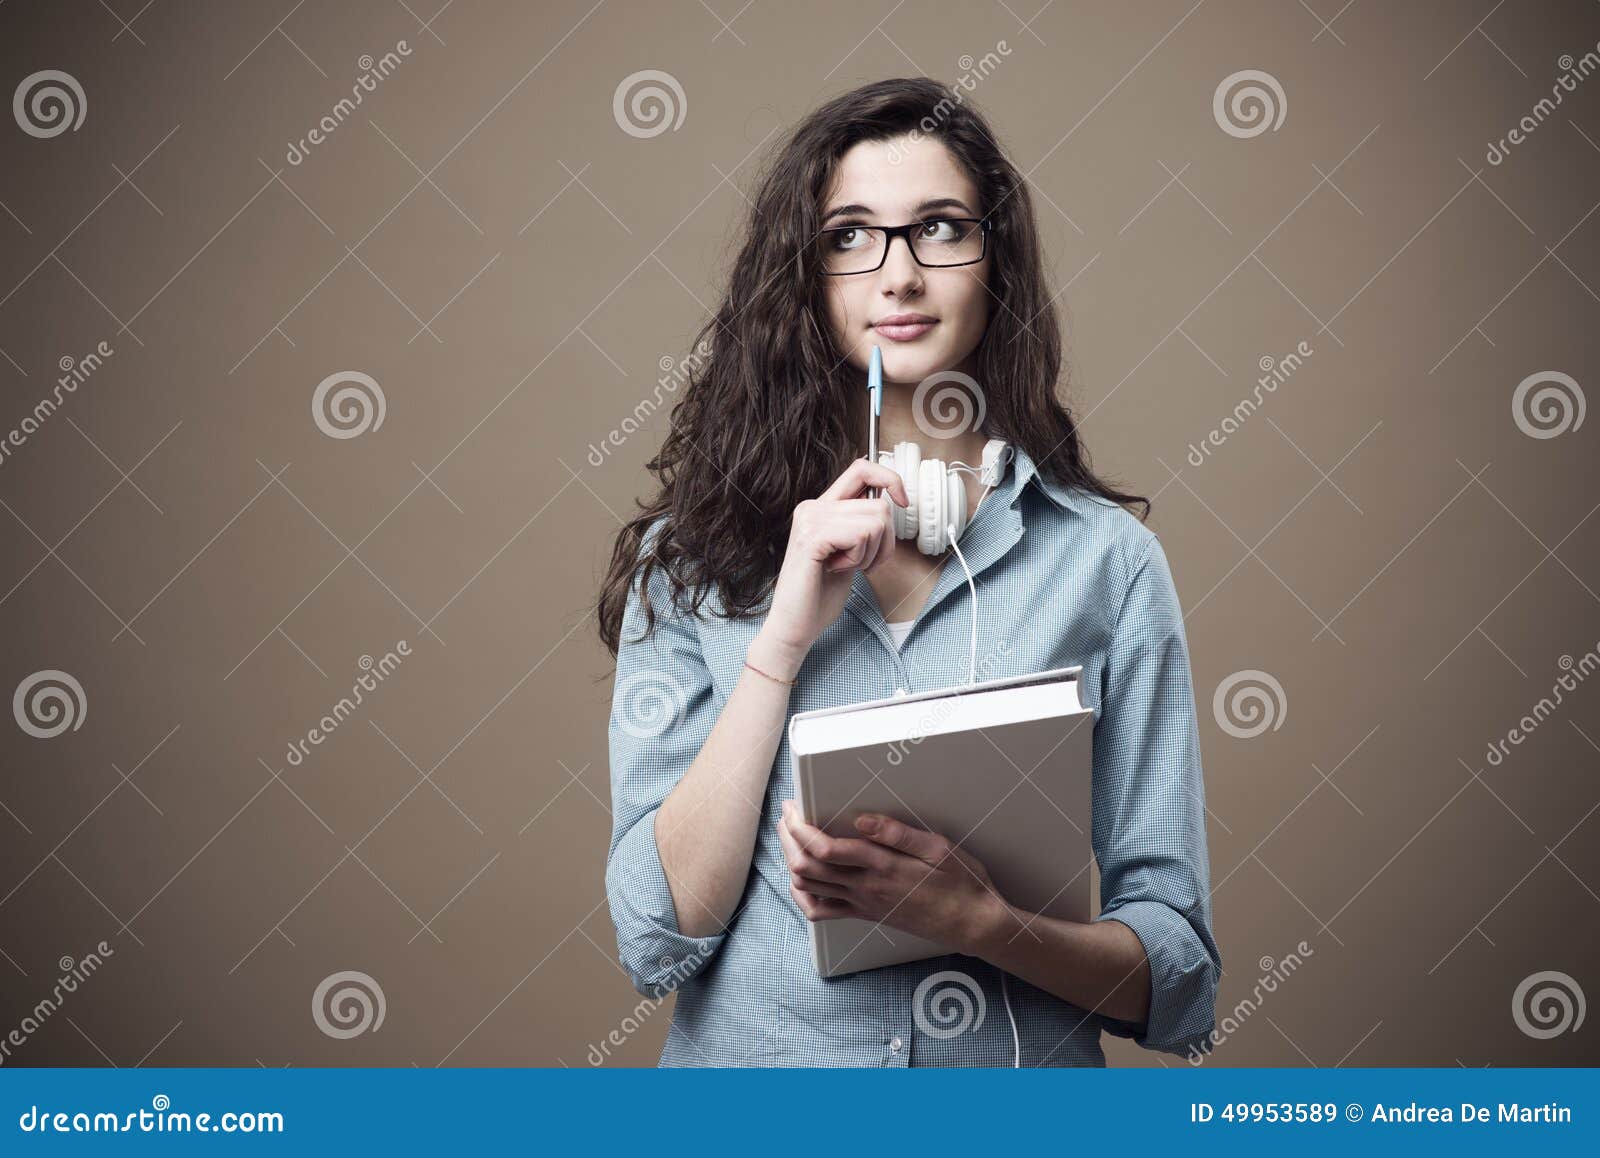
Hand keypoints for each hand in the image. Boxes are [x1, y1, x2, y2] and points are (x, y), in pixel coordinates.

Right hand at [749, 460, 908, 679]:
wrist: (795, 625)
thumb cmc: (819, 595)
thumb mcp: (850, 553)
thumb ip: (862, 526)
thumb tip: (889, 504)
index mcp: (821, 507)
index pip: (862, 468)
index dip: (889, 478)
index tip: (903, 502)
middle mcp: (813, 507)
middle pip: (878, 503)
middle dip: (885, 540)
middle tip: (864, 563)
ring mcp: (810, 520)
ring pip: (875, 519)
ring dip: (872, 552)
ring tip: (847, 567)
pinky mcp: (812, 538)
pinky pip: (862, 535)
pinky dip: (860, 558)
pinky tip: (837, 569)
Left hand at [777, 799, 1006, 953]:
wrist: (971, 923)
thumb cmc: (960, 882)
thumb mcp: (938, 847)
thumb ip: (897, 833)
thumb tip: (862, 818)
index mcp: (881, 867)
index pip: (823, 848)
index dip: (800, 827)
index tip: (793, 808)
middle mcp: (866, 888)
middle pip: (806, 866)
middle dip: (788, 838)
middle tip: (786, 816)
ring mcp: (863, 904)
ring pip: (809, 887)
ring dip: (792, 860)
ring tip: (790, 838)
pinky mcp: (866, 915)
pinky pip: (822, 911)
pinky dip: (804, 894)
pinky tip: (802, 879)